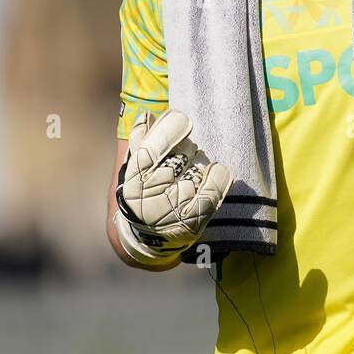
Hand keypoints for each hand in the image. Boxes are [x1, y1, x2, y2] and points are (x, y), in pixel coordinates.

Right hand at [113, 110, 233, 264]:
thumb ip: (140, 141)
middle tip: (183, 156)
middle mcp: (154, 192)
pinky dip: (219, 174)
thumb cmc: (143, 193)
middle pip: (183, 151)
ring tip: (190, 171)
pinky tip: (216, 172)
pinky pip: (216, 184)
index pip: (154, 146)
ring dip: (200, 162)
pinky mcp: (195, 217)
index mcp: (135, 177)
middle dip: (186, 148)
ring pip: (200, 165)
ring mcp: (176, 205)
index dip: (172, 127)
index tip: (182, 120)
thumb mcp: (134, 169)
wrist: (147, 237)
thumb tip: (147, 116)